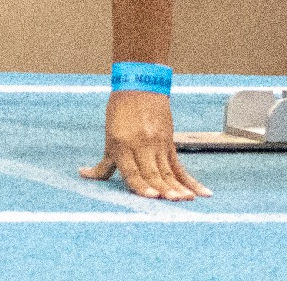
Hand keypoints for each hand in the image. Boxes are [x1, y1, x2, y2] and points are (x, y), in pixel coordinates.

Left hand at [79, 90, 211, 199]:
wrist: (140, 85)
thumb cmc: (119, 111)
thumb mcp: (109, 136)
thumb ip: (104, 163)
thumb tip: (84, 175)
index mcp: (122, 145)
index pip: (132, 171)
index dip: (141, 185)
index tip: (151, 196)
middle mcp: (141, 146)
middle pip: (152, 172)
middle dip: (162, 188)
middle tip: (172, 201)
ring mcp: (158, 145)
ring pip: (168, 171)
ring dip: (178, 187)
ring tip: (186, 199)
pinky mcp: (169, 144)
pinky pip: (180, 167)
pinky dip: (191, 181)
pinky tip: (201, 192)